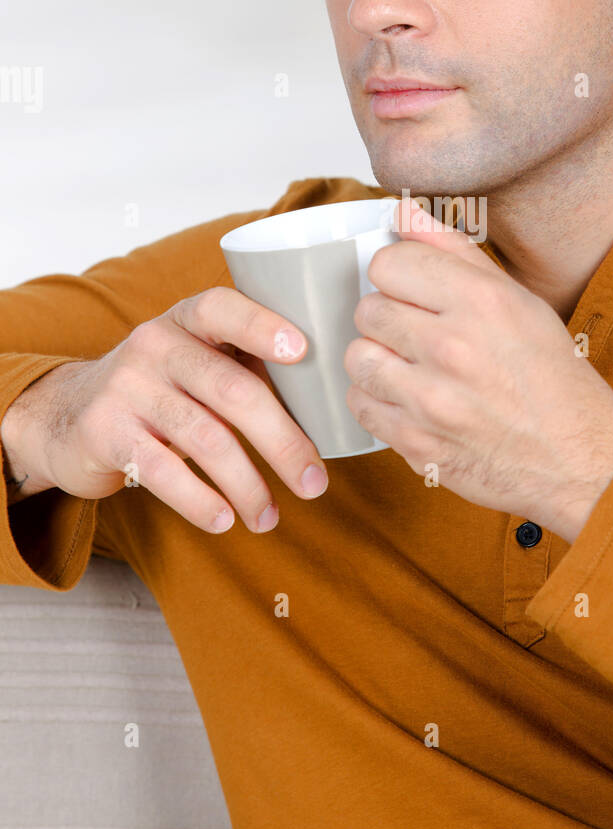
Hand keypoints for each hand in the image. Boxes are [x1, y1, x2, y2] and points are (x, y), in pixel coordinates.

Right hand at [0, 288, 327, 532]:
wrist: (66, 415)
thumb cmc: (162, 389)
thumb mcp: (196, 362)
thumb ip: (248, 368)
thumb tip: (329, 404)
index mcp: (188, 318)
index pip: (223, 308)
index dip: (263, 326)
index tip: (304, 351)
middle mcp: (155, 344)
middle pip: (232, 390)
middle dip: (283, 442)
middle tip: (315, 484)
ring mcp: (127, 386)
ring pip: (205, 438)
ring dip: (247, 485)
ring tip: (269, 518)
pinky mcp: (105, 432)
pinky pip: (162, 471)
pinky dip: (200, 501)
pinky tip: (224, 520)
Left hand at [344, 199, 612, 540]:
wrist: (577, 459)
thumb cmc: (551, 377)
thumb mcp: (518, 300)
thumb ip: (453, 250)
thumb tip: (402, 212)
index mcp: (481, 301)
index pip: (389, 262)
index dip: (397, 273)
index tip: (413, 290)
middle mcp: (453, 347)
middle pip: (367, 309)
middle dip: (388, 318)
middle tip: (418, 333)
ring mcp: (432, 401)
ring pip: (357, 357)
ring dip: (378, 360)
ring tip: (410, 368)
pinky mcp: (418, 443)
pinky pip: (362, 406)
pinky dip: (378, 402)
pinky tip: (409, 400)